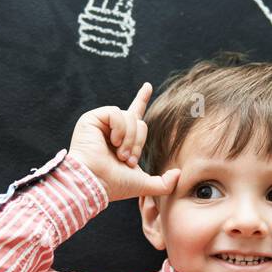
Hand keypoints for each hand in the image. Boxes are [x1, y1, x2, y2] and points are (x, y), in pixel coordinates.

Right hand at [67, 82, 180, 202]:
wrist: (95, 183)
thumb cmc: (114, 185)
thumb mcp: (143, 184)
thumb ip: (164, 183)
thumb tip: (179, 174)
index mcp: (122, 138)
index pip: (135, 114)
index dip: (142, 99)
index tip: (148, 86)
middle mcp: (111, 129)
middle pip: (139, 121)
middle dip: (138, 142)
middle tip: (127, 160)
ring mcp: (100, 123)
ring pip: (129, 117)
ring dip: (129, 138)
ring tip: (119, 154)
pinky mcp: (91, 119)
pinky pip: (116, 113)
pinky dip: (119, 129)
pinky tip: (112, 142)